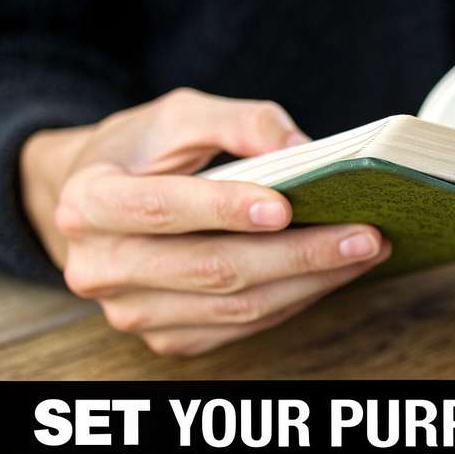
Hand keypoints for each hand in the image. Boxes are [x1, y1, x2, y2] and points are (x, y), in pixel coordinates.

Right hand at [20, 88, 390, 355]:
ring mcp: (131, 312)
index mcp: (87, 202)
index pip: (159, 209)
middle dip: (297, 253)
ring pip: (235, 307)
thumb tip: (302, 147)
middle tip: (365, 234)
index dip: (222, 209)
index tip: (286, 206)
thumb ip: (237, 121)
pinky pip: (241, 327)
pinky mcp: (166, 337)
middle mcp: (99, 267)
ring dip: (310, 281)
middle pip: (211, 268)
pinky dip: (295, 300)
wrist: (101, 201)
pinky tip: (334, 273)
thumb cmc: (145, 152)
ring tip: (367, 251)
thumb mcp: (179, 116)